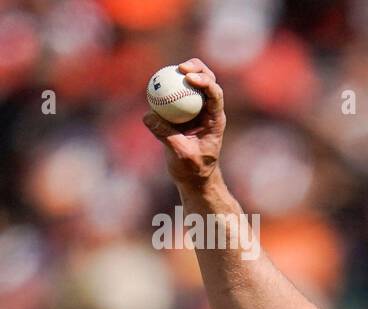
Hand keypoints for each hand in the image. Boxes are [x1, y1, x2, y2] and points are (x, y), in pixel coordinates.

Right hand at [142, 59, 225, 189]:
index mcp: (215, 120)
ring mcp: (197, 110)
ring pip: (194, 83)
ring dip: (185, 72)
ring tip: (171, 70)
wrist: (195, 177)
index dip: (205, 82)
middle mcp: (209, 111)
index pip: (215, 95)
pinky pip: (178, 93)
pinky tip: (157, 82)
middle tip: (181, 68)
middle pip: (209, 81)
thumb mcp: (180, 154)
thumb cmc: (193, 169)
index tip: (189, 77)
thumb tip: (148, 115)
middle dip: (198, 69)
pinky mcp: (184, 112)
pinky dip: (170, 85)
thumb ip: (166, 135)